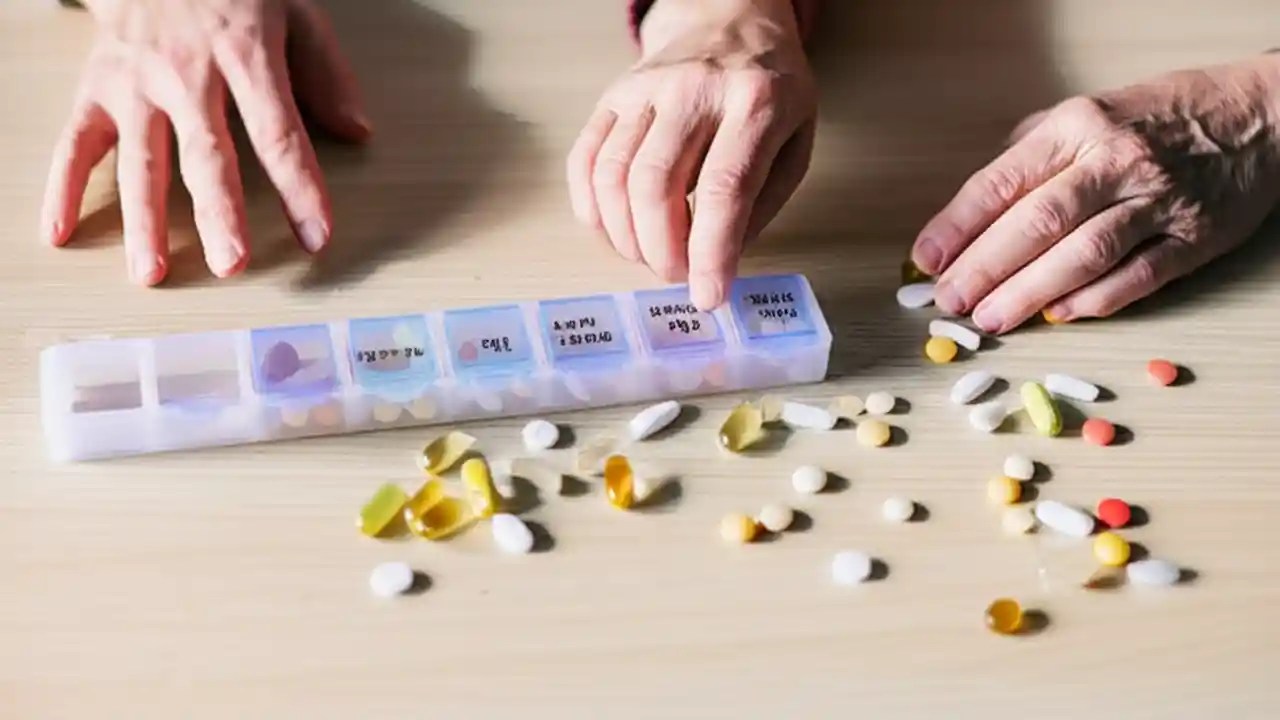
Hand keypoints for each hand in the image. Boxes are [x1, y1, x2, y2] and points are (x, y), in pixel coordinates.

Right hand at [41, 0, 368, 284]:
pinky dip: (63, 187)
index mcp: (245, 56)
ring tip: (152, 273)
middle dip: (219, 213)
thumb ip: (326, 74)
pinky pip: (75, 141)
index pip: (278, 134)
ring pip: (140, 160)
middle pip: (205, 154)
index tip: (317, 235)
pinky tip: (61, 232)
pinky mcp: (97, 87)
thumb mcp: (295, 13)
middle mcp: (186, 74)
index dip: (300, 188)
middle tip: (232, 264)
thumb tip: (357, 132)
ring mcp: (136, 84)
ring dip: (144, 220)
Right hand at [567, 0, 816, 309]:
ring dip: (626, 236)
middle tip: (675, 276)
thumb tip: (717, 263)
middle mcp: (695, 89)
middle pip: (657, 186)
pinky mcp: (612, 95)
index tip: (707, 296)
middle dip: (662, 251)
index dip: (711, 253)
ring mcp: (645, 88)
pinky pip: (586, 160)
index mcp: (756, 101)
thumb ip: (760, 202)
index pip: (724, 189)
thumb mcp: (795, 141)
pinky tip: (613, 230)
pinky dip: (592, 209)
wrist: (729, 19)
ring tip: (649, 255)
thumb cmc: (769, 90)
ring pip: (615, 177)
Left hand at [912, 55, 1279, 332]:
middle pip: (1037, 223)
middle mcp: (1116, 160)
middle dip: (985, 267)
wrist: (1261, 115)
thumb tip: (973, 209)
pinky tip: (1057, 316)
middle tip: (949, 301)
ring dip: (1029, 293)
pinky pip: (1137, 276)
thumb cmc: (1158, 117)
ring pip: (1083, 255)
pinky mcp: (1194, 237)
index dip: (958, 225)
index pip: (1003, 180)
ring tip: (990, 318)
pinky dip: (1093, 301)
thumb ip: (1030, 153)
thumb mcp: (1086, 112)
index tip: (926, 258)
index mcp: (1078, 126)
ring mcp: (1159, 201)